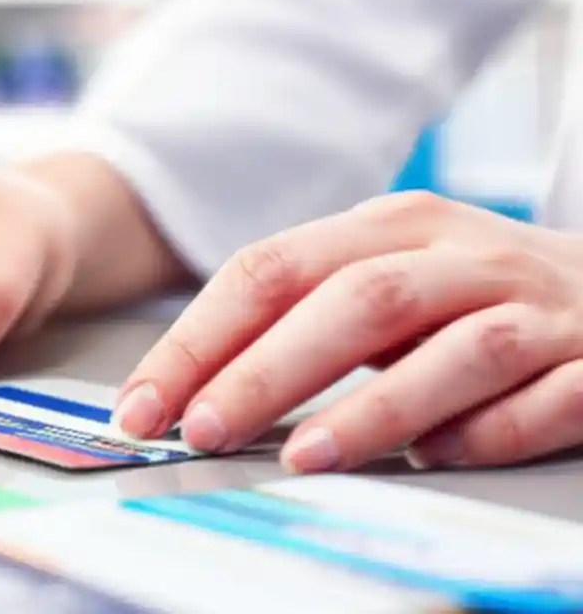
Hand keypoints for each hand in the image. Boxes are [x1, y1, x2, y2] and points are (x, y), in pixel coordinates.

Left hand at [114, 191, 582, 471]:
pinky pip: (542, 395)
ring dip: (373, 406)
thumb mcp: (382, 279)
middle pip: (348, 300)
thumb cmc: (470, 293)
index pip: (269, 270)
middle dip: (265, 368)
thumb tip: (195, 388)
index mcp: (387, 226)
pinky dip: (487, 429)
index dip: (197, 339)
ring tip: (302, 457)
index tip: (143, 405)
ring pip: (451, 344)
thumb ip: (303, 318)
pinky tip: (436, 458)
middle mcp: (457, 253)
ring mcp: (533, 303)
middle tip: (201, 428)